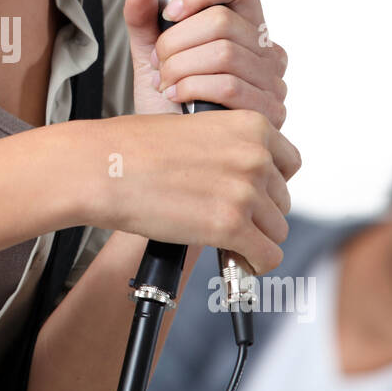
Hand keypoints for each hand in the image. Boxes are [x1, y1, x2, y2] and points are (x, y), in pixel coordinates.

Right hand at [81, 110, 301, 274]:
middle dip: (257, 214)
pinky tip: (234, 261)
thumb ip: (228, 150)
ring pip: (276, 232)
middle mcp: (256, 157)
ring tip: (224, 241)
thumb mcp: (195, 130)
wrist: (103, 166)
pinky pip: (266, 257)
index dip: (268, 184)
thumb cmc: (133, 147)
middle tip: (226, 220)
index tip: (251, 195)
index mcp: (251, 126)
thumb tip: (242, 179)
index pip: (288, 165)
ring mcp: (245, 192)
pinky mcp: (230, 226)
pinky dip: (253, 264)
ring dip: (253, 239)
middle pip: (282, 201)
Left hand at [122, 0, 288, 126]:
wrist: (170, 151)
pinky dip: (192, 87)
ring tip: (164, 83)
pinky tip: (176, 97)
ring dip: (181, 68)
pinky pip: (229, 86)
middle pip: (221, 21)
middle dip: (176, 42)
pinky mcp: (268, 113)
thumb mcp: (151, 56)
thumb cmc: (167, 104)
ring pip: (224, 53)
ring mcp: (272, 83)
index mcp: (245, 28)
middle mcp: (266, 52)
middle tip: (158, 64)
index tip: (170, 13)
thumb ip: (143, 20)